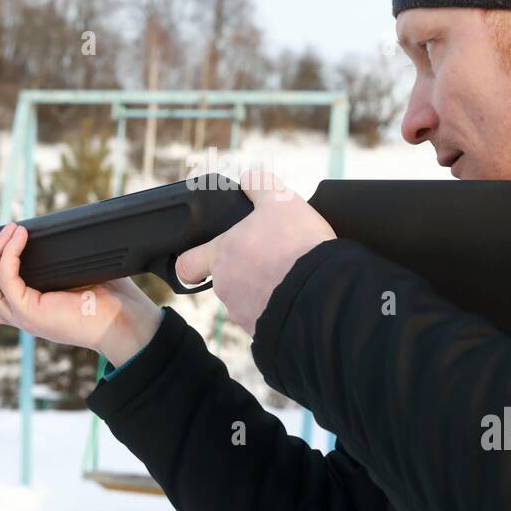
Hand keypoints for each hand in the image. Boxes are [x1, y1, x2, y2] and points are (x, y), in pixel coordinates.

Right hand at [0, 223, 162, 366]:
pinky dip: (7, 255)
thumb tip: (39, 236)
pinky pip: (6, 280)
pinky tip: (18, 237)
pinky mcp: (31, 313)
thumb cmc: (107, 297)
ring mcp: (23, 318)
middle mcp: (19, 318)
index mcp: (25, 312)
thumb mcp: (70, 276)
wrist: (126, 321)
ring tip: (4, 232)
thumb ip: (48, 264)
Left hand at [175, 171, 335, 334]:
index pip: (187, 265)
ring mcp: (246, 315)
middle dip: (247, 272)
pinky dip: (281, 309)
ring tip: (293, 277)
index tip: (200, 263)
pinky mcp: (266, 333)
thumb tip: (251, 177)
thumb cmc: (297, 247)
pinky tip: (301, 297)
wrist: (322, 295)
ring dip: (266, 290)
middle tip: (273, 260)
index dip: (192, 262)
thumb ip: (260, 185)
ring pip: (249, 301)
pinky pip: (270, 319)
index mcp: (223, 256)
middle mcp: (228, 289)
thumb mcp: (280, 201)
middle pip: (228, 281)